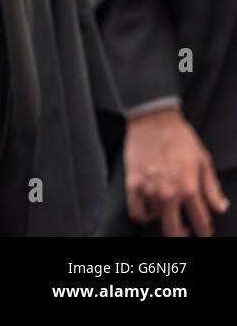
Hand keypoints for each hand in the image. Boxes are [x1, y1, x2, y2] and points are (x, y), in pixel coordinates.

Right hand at [124, 107, 229, 235]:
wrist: (153, 120)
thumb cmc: (180, 137)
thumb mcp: (203, 161)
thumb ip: (212, 188)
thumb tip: (221, 207)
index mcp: (190, 188)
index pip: (201, 221)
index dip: (205, 231)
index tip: (204, 232)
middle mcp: (169, 193)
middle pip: (174, 230)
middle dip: (182, 235)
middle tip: (185, 231)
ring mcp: (149, 190)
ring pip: (156, 219)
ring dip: (163, 218)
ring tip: (167, 211)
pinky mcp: (132, 184)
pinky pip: (135, 211)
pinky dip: (142, 215)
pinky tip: (149, 211)